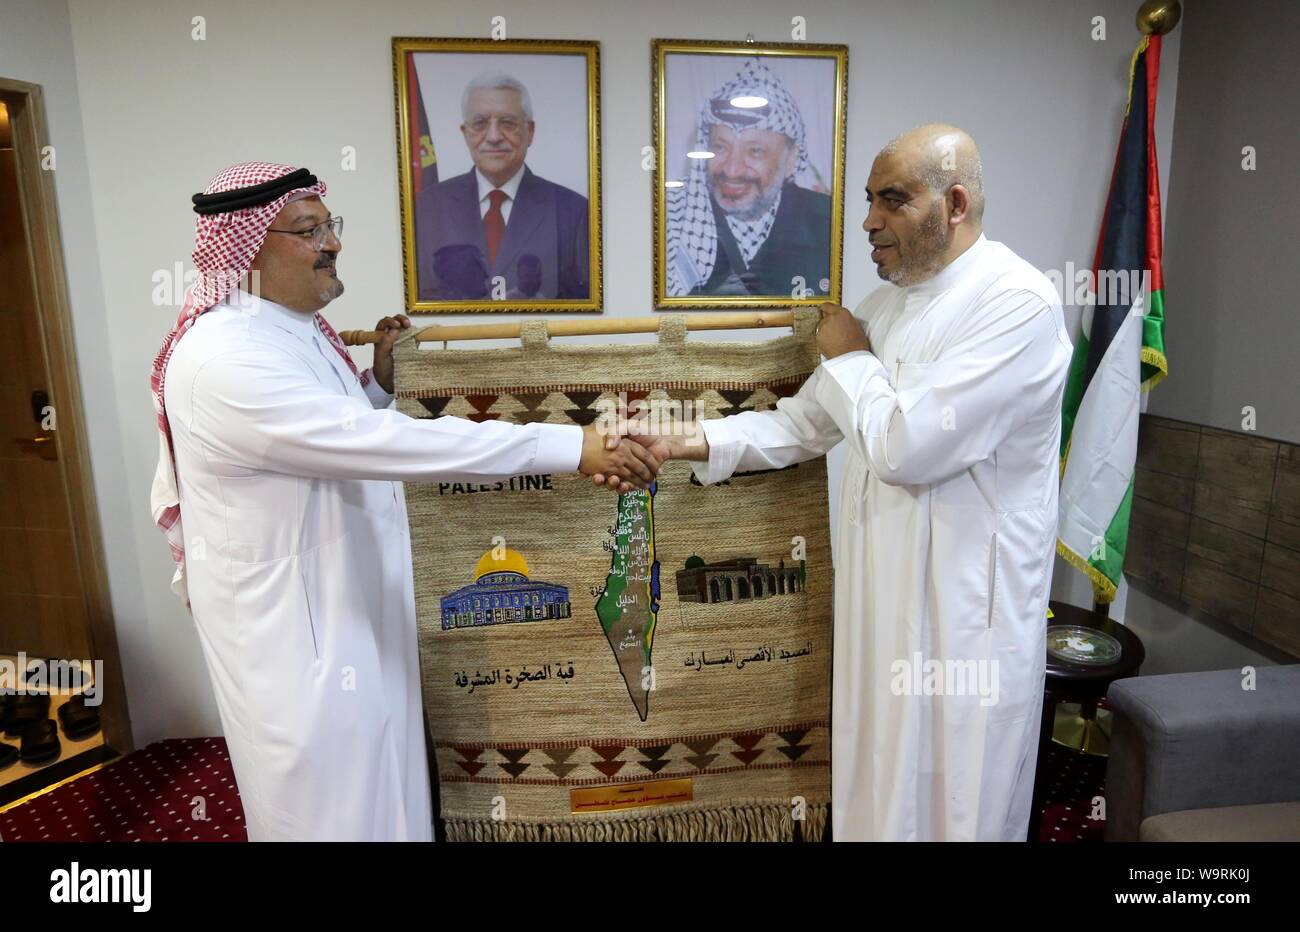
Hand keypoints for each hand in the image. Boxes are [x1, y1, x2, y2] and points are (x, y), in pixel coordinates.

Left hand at [371, 314, 411, 392]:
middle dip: (400, 319)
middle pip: (395, 321)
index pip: (384, 323)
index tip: (396, 326)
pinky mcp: (409, 345)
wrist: (389, 381)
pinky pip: (413, 336)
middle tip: (406, 324)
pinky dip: (415, 333)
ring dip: (407, 324)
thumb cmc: (382, 368)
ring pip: (404, 327)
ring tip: (410, 327)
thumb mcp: (381, 356)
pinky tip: (417, 336)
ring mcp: (400, 340)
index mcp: (380, 336)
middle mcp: (390, 336)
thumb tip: (394, 330)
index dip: (390, 321)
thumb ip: (385, 343)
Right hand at [586, 410, 707, 489]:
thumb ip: (617, 431)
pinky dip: (626, 488)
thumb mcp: (626, 426)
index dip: (590, 467)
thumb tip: (610, 445)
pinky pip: (628, 486)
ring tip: (613, 480)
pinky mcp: (636, 479)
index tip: (584, 472)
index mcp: (614, 451)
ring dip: (612, 485)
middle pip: (605, 475)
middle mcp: (619, 463)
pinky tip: (625, 486)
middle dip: (600, 479)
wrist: (663, 439)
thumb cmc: (644, 431)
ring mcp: (627, 472)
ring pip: (616, 483)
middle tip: (597, 478)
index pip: (599, 462)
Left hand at [816, 301, 869, 358]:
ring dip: (826, 332)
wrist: (851, 357)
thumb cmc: (857, 344)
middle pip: (825, 317)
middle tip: (836, 333)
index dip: (826, 309)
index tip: (824, 310)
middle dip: (828, 324)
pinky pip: (819, 336)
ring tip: (836, 341)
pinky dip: (823, 340)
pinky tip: (832, 345)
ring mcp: (823, 326)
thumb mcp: (855, 325)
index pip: (828, 305)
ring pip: (821, 327)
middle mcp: (831, 317)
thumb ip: (844, 319)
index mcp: (842, 313)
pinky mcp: (818, 336)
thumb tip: (839, 319)